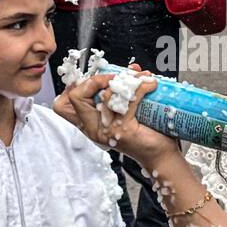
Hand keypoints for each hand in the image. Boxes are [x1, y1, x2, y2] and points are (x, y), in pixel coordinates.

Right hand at [55, 67, 178, 166]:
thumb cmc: (147, 135)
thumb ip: (119, 95)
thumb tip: (128, 70)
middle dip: (96, 80)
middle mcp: (95, 129)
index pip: (65, 104)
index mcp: (91, 124)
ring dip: (125, 81)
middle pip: (76, 97)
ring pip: (105, 94)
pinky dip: (141, 87)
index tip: (98, 78)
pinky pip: (127, 100)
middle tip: (115, 78)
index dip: (77, 85)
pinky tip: (150, 85)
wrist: (162, 156)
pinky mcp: (123, 129)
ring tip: (140, 79)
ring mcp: (108, 130)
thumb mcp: (124, 112)